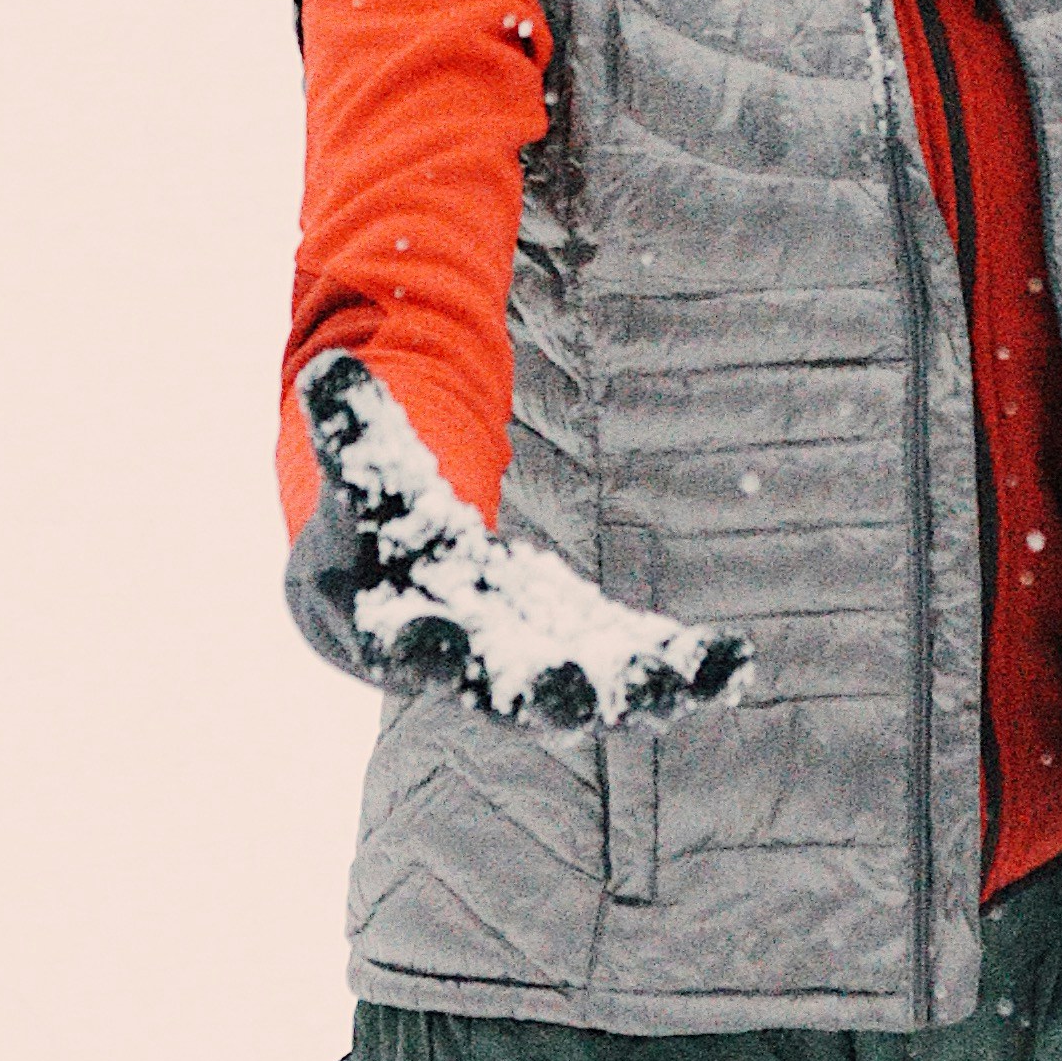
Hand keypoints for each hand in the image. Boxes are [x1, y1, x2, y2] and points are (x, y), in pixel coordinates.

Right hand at [293, 354, 749, 728]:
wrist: (395, 598)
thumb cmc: (370, 537)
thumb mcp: (361, 483)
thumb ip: (349, 434)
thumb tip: (329, 365)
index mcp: (398, 634)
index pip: (405, 648)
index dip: (422, 646)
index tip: (437, 643)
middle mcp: (471, 672)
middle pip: (503, 690)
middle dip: (539, 692)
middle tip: (569, 695)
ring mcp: (532, 672)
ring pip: (586, 692)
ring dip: (633, 692)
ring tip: (685, 683)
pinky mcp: (584, 661)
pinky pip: (634, 668)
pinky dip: (681, 672)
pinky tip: (732, 660)